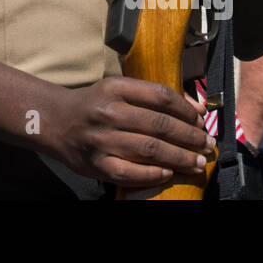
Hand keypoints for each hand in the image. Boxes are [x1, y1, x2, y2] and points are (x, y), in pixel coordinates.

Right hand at [44, 77, 214, 187]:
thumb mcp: (117, 89)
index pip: (161, 96)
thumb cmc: (93, 104)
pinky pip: (132, 172)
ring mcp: (102, 139)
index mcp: (115, 88)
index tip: (201, 120)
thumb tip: (196, 108)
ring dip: (180, 158)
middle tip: (207, 144)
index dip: (186, 110)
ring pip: (151, 149)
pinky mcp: (97, 164)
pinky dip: (154, 174)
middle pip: (161, 125)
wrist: (54, 121)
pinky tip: (168, 173)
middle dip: (191, 137)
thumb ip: (152, 96)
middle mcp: (109, 112)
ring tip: (197, 162)